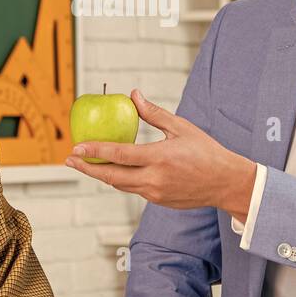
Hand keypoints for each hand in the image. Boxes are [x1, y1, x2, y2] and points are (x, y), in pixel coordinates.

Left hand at [64, 89, 256, 219]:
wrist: (226, 182)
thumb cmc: (206, 151)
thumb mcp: (181, 128)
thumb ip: (154, 113)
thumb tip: (133, 95)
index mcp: (160, 158)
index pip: (119, 155)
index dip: (94, 151)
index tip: (76, 147)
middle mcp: (155, 179)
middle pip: (111, 176)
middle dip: (87, 168)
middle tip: (70, 160)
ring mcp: (155, 193)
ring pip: (120, 184)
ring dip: (101, 175)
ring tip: (85, 164)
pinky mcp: (158, 201)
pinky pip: (133, 189)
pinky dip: (121, 179)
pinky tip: (113, 170)